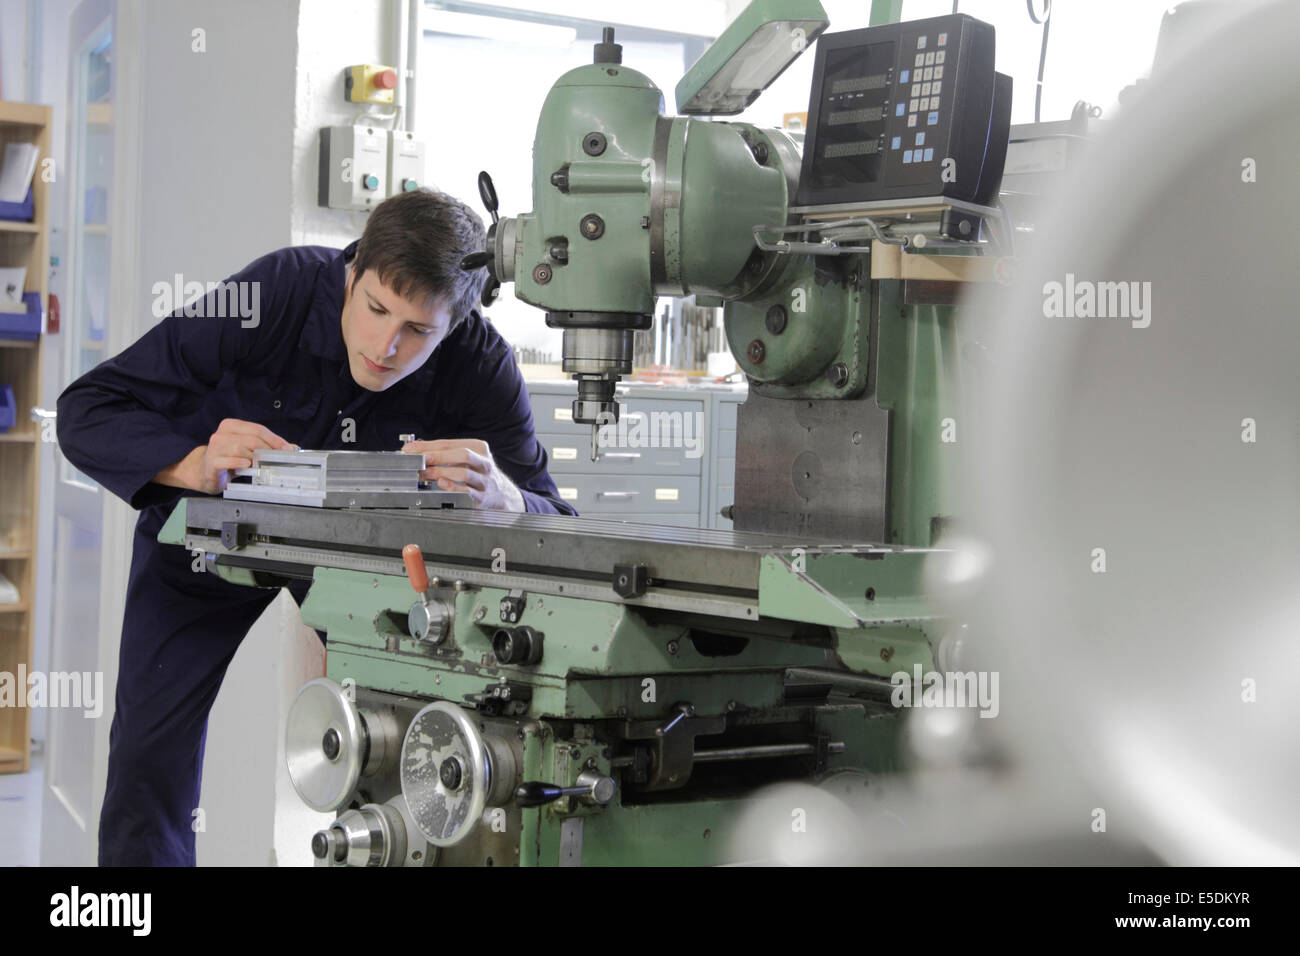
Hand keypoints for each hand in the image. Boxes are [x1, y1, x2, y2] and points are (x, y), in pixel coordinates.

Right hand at [156, 418, 295, 494]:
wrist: (204, 472)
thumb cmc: (229, 459)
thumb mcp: (248, 450)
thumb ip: (266, 446)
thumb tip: (292, 448)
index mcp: (231, 426)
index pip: (258, 429)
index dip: (275, 439)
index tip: (288, 449)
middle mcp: (221, 434)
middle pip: (251, 439)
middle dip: (269, 450)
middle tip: (279, 459)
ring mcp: (215, 447)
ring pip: (240, 448)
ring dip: (254, 457)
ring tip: (260, 464)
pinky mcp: (211, 462)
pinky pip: (227, 460)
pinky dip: (239, 462)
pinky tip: (246, 465)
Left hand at [402, 437, 524, 511]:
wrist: (502, 495)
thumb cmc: (478, 474)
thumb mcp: (467, 459)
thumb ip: (444, 454)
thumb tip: (416, 450)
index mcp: (479, 448)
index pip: (450, 444)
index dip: (429, 446)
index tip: (411, 449)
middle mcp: (484, 463)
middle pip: (462, 455)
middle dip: (438, 456)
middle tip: (420, 459)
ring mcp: (484, 481)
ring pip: (463, 473)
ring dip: (440, 473)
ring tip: (424, 474)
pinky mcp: (482, 497)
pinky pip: (467, 492)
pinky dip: (452, 487)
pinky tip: (441, 484)